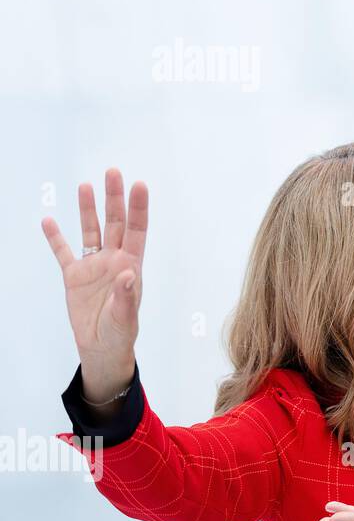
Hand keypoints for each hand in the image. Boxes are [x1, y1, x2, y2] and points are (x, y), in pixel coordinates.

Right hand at [41, 169, 148, 403]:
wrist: (102, 348)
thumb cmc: (121, 333)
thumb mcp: (126, 317)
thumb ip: (127, 295)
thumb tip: (128, 273)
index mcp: (131, 266)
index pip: (137, 230)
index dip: (139, 208)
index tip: (139, 185)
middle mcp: (113, 260)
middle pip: (115, 222)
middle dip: (114, 198)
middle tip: (113, 172)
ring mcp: (93, 266)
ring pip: (90, 231)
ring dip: (88, 209)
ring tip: (85, 186)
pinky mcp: (74, 277)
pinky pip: (63, 252)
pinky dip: (55, 237)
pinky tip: (48, 220)